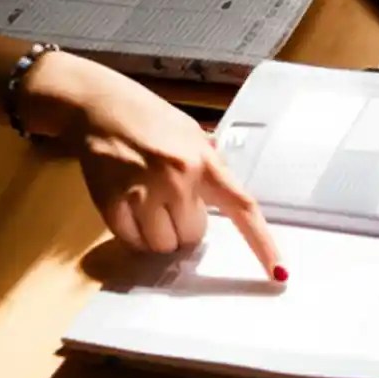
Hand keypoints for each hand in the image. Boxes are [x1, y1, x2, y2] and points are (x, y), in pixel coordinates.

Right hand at [24, 52, 286, 280]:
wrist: (99, 106)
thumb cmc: (151, 120)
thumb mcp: (192, 136)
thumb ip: (212, 168)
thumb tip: (229, 203)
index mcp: (205, 162)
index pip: (243, 208)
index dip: (262, 244)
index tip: (279, 272)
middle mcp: (178, 178)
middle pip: (192, 237)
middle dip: (184, 227)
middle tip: (171, 203)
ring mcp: (142, 191)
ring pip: (162, 246)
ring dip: (158, 235)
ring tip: (149, 206)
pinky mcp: (111, 201)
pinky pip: (131, 241)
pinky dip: (133, 235)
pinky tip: (130, 209)